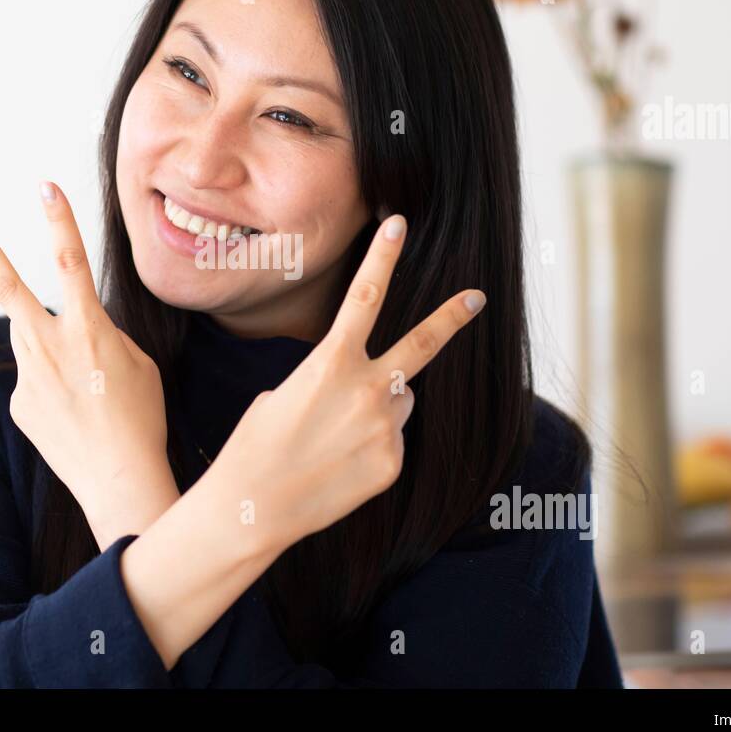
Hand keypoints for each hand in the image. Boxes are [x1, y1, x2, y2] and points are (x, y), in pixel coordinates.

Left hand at [0, 181, 177, 549]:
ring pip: (29, 340)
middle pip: (10, 291)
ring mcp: (28, 378)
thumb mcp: (138, 363)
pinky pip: (35, 381)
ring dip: (49, 346)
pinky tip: (77, 419)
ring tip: (86, 387)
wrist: (120, 479)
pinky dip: (55, 391)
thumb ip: (103, 335)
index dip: (59, 221)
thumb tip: (80, 331)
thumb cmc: (140, 419)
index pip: (71, 262)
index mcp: (89, 330)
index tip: (46, 187)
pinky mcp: (20, 405)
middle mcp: (50, 348)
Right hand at [213, 214, 485, 553]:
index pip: (365, 296)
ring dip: (379, 408)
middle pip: (422, 344)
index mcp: (332, 362)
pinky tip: (340, 464)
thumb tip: (372, 391)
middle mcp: (368, 390)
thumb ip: (336, 380)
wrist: (254, 506)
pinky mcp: (392, 463)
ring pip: (399, 402)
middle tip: (477, 296)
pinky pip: (391, 441)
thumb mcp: (286, 392)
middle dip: (452, 316)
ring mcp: (385, 429)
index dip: (383, 258)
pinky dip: (371, 447)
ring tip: (336, 436)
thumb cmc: (257, 444)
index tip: (399, 225)